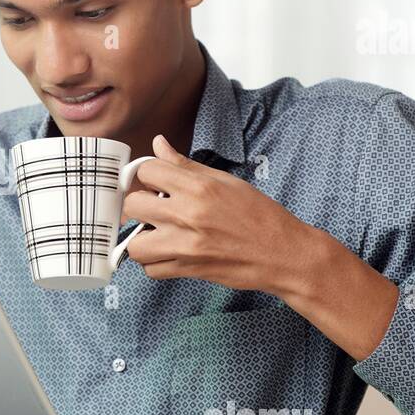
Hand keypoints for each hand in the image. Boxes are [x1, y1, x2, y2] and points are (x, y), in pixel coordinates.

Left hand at [120, 133, 310, 294]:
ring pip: (134, 243)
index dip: (146, 175)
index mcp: (198, 187)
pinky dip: (155, 263)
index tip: (153, 183)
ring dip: (141, 239)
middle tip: (154, 209)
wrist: (282, 253)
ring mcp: (185, 245)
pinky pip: (151, 269)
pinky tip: (168, 253)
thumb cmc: (259, 216)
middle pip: (132, 205)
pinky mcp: (187, 270)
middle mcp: (187, 214)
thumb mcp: (225, 181)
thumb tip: (159, 144)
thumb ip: (185, 166)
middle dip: (139, 205)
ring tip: (157, 234)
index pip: (146, 171)